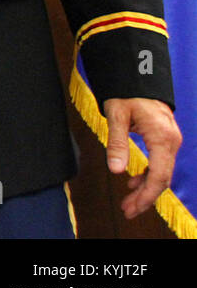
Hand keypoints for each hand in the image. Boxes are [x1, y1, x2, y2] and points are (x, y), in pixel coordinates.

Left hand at [103, 97, 182, 218]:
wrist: (138, 76)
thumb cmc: (126, 92)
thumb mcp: (116, 115)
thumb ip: (117, 143)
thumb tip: (116, 171)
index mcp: (162, 137)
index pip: (159, 175)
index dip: (146, 195)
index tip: (132, 207)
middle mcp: (171, 141)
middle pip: (162, 178)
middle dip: (146, 197)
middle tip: (128, 211)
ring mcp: (171, 141)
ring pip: (162, 172)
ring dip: (145, 188)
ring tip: (128, 201)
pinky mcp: (165, 139)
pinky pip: (160, 163)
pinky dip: (147, 175)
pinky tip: (133, 182)